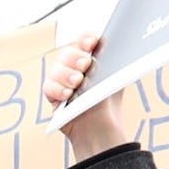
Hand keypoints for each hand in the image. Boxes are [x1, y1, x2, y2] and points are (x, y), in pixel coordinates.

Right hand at [46, 32, 139, 162]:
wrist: (102, 129)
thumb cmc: (110, 103)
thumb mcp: (117, 78)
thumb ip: (116, 61)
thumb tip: (121, 45)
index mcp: (90, 58)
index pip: (84, 41)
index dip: (86, 39)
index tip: (93, 42)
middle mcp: (74, 67)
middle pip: (67, 53)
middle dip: (75, 57)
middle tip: (85, 64)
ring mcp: (62, 81)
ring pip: (56, 69)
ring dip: (66, 74)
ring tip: (77, 81)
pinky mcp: (53, 97)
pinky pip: (48, 87)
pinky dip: (57, 89)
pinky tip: (68, 94)